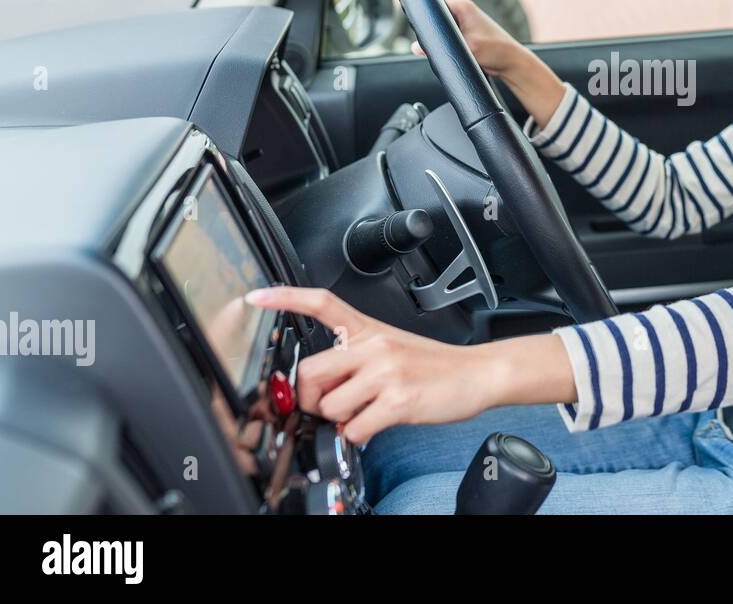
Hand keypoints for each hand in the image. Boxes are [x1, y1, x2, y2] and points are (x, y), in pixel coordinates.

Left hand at [244, 286, 499, 442]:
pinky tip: (377, 424)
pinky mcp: (398, 398)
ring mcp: (386, 371)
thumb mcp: (393, 348)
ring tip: (364, 414)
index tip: (256, 296)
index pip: (322, 303)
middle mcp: (374, 346)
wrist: (476, 373)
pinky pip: (354, 428)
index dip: (284, 298)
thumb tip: (323, 392)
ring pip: (330, 406)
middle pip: (310, 372)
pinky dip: (359, 435)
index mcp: (368, 329)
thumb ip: (356, 361)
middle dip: (312, 400)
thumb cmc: (434, 366)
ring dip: (341, 420)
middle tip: (328, 407)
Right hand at [410, 0, 565, 129]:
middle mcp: (462, 11)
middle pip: (436, 20)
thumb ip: (441, 46)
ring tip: (454, 50)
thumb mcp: (467, 47)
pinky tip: (454, 54)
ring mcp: (463, 23)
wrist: (511, 63)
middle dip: (434, 34)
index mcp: (462, 5)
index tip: (424, 33)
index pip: (434, 6)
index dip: (427, 21)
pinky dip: (449, 47)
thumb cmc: (496, 50)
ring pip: (442, 32)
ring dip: (442, 43)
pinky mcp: (465, 35)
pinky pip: (449, 40)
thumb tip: (415, 47)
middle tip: (441, 46)